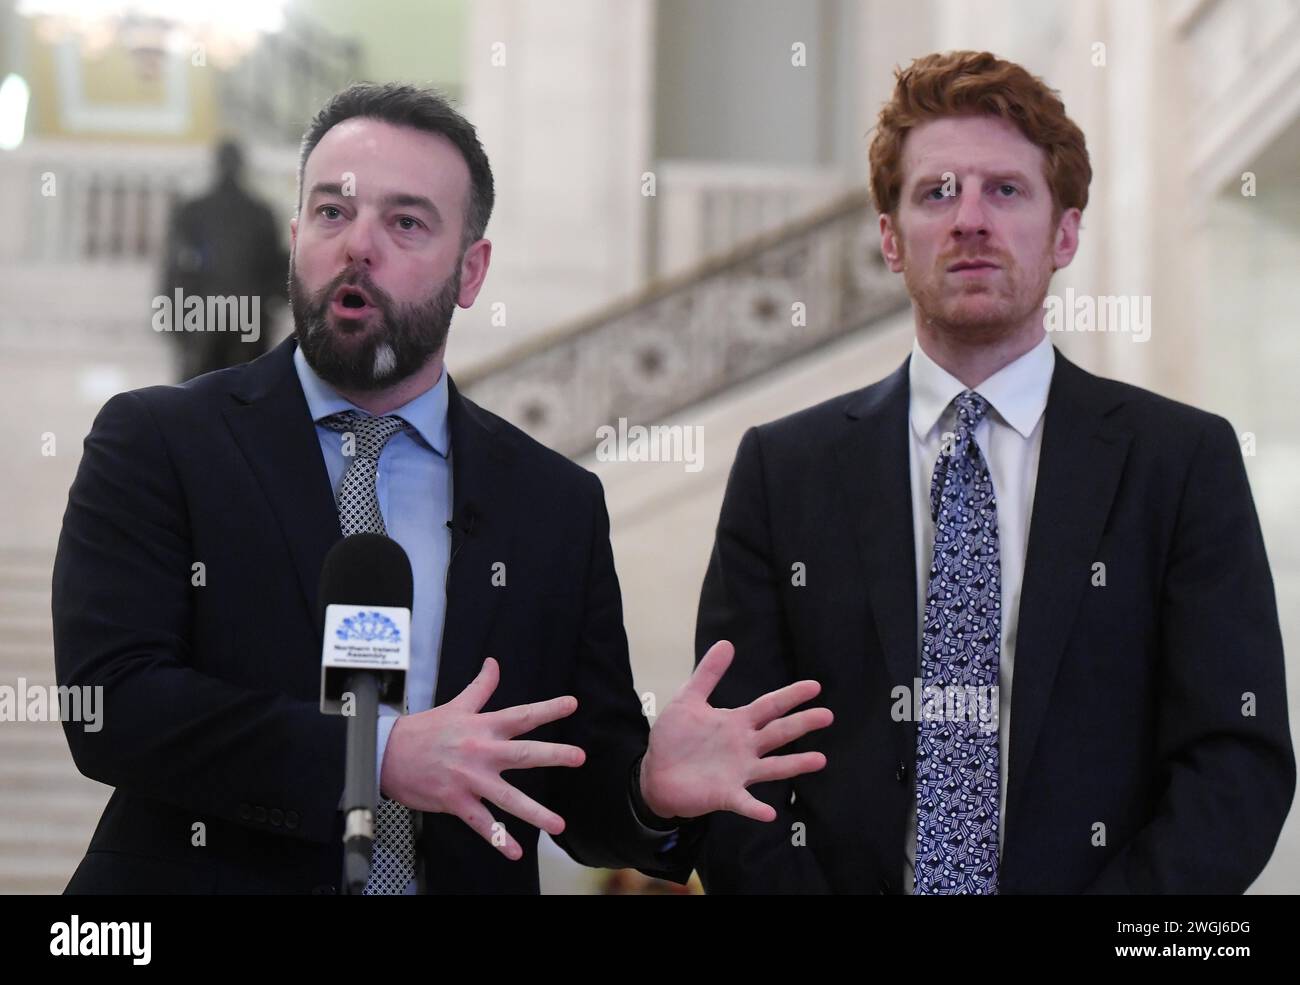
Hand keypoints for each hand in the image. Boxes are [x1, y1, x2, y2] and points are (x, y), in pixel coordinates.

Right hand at [380, 657, 585, 859]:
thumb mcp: (455, 705)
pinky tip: (514, 851)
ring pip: (507, 797)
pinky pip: (482, 824)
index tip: (572, 704)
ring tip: (557, 824)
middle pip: (523, 753)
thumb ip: (481, 687)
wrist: (387, 754)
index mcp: (482, 727)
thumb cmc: (423, 730)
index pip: (521, 715)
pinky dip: (498, 839)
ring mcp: (469, 779)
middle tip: (578, 757)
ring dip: (535, 813)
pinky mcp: (456, 801)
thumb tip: (494, 663)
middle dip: (553, 755)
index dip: (547, 709)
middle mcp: (481, 752)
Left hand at [639, 640, 831, 820]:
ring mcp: (739, 771)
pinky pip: (745, 802)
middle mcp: (745, 746)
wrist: (656, 773)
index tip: (814, 686)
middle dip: (802, 724)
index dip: (790, 696)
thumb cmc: (675, 738)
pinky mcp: (727, 794)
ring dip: (795, 764)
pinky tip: (769, 813)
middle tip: (827, 715)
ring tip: (819, 760)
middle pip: (778, 733)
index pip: (769, 706)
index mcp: (737, 722)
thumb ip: (707, 674)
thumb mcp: (688, 700)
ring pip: (773, 768)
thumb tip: (727, 643)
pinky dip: (757, 808)